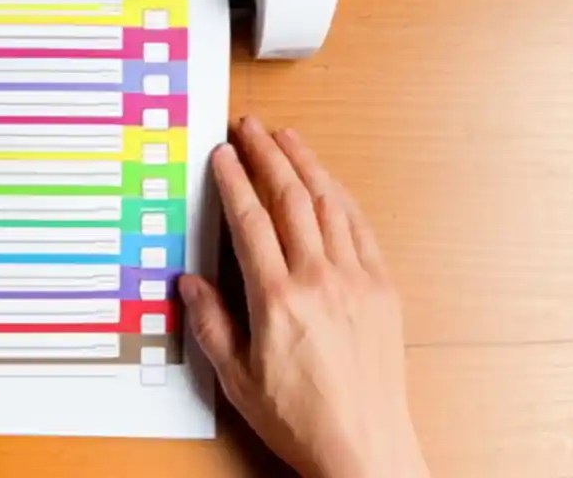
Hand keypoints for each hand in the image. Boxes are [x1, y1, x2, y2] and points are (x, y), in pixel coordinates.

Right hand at [179, 118, 428, 477]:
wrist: (364, 444)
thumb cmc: (301, 417)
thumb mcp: (236, 377)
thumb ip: (210, 323)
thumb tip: (190, 284)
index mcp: (278, 298)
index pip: (250, 220)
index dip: (233, 180)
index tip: (222, 155)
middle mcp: (320, 279)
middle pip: (290, 197)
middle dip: (267, 155)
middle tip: (249, 128)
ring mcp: (356, 280)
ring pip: (329, 203)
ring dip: (305, 164)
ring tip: (286, 138)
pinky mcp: (382, 289)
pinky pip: (360, 227)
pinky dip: (340, 197)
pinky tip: (328, 183)